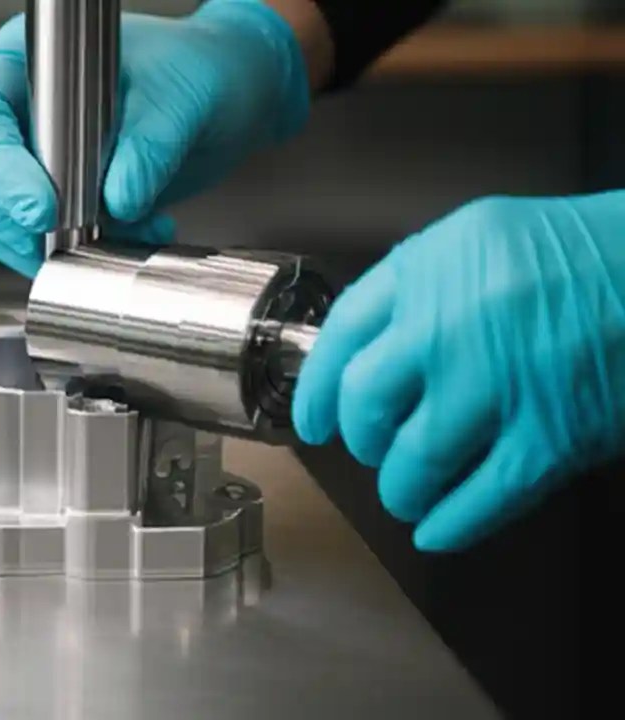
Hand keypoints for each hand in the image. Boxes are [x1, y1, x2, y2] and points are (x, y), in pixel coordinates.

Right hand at [0, 0, 313, 276]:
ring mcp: (30, 154)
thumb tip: (117, 198)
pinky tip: (125, 237)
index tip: (40, 209)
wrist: (231, 95)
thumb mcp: (184, 98)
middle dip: (1, 217)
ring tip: (109, 238)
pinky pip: (34, 236)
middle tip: (52, 243)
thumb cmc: (199, 69)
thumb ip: (150, 145)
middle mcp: (17, 107)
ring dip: (39, 244)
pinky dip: (71, 254)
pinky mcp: (54, 195)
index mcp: (29, 60)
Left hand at [293, 191, 624, 550]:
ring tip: (405, 492)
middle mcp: (452, 325)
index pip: (342, 334)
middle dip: (361, 437)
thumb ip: (421, 288)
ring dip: (401, 488)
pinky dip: (450, 524)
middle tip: (371, 448)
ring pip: (412, 462)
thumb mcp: (482, 237)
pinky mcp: (551, 439)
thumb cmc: (586, 251)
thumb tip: (374, 353)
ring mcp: (498, 386)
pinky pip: (480, 500)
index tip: (313, 418)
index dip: (316, 387)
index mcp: (430, 267)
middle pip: (365, 403)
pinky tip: (436, 530)